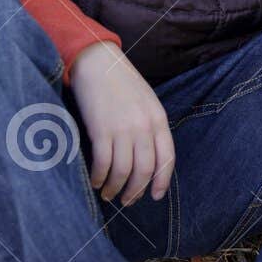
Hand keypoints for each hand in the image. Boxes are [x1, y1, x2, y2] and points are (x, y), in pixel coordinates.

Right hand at [68, 42, 174, 205]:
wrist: (96, 60)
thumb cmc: (119, 81)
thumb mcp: (145, 101)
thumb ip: (150, 126)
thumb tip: (147, 157)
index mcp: (158, 118)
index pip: (167, 158)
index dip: (161, 181)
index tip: (154, 196)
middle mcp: (144, 126)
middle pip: (145, 170)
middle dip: (135, 191)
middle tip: (127, 201)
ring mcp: (122, 128)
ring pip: (123, 171)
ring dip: (115, 188)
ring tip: (108, 194)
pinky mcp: (101, 129)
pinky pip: (103, 163)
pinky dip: (98, 177)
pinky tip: (95, 181)